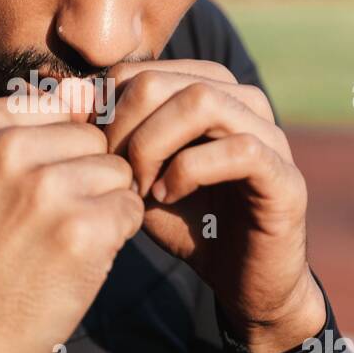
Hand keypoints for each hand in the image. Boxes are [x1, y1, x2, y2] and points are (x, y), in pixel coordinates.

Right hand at [0, 78, 143, 352]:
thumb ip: (26, 126)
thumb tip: (87, 87)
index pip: (62, 108)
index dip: (57, 156)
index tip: (20, 198)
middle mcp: (6, 149)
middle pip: (95, 138)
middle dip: (84, 180)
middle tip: (40, 228)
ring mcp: (43, 189)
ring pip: (118, 172)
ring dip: (101, 209)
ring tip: (53, 245)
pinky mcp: (80, 230)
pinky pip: (130, 208)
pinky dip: (113, 239)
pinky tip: (72, 264)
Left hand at [102, 60, 324, 352]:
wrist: (243, 282)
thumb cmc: (187, 222)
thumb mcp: (136, 176)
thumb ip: (108, 136)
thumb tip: (68, 91)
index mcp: (209, 90)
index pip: (138, 71)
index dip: (103, 112)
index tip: (94, 158)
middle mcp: (243, 100)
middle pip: (161, 80)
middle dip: (121, 128)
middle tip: (111, 174)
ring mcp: (270, 134)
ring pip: (201, 101)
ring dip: (153, 145)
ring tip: (139, 185)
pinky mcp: (285, 176)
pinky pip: (237, 149)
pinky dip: (189, 170)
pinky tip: (167, 197)